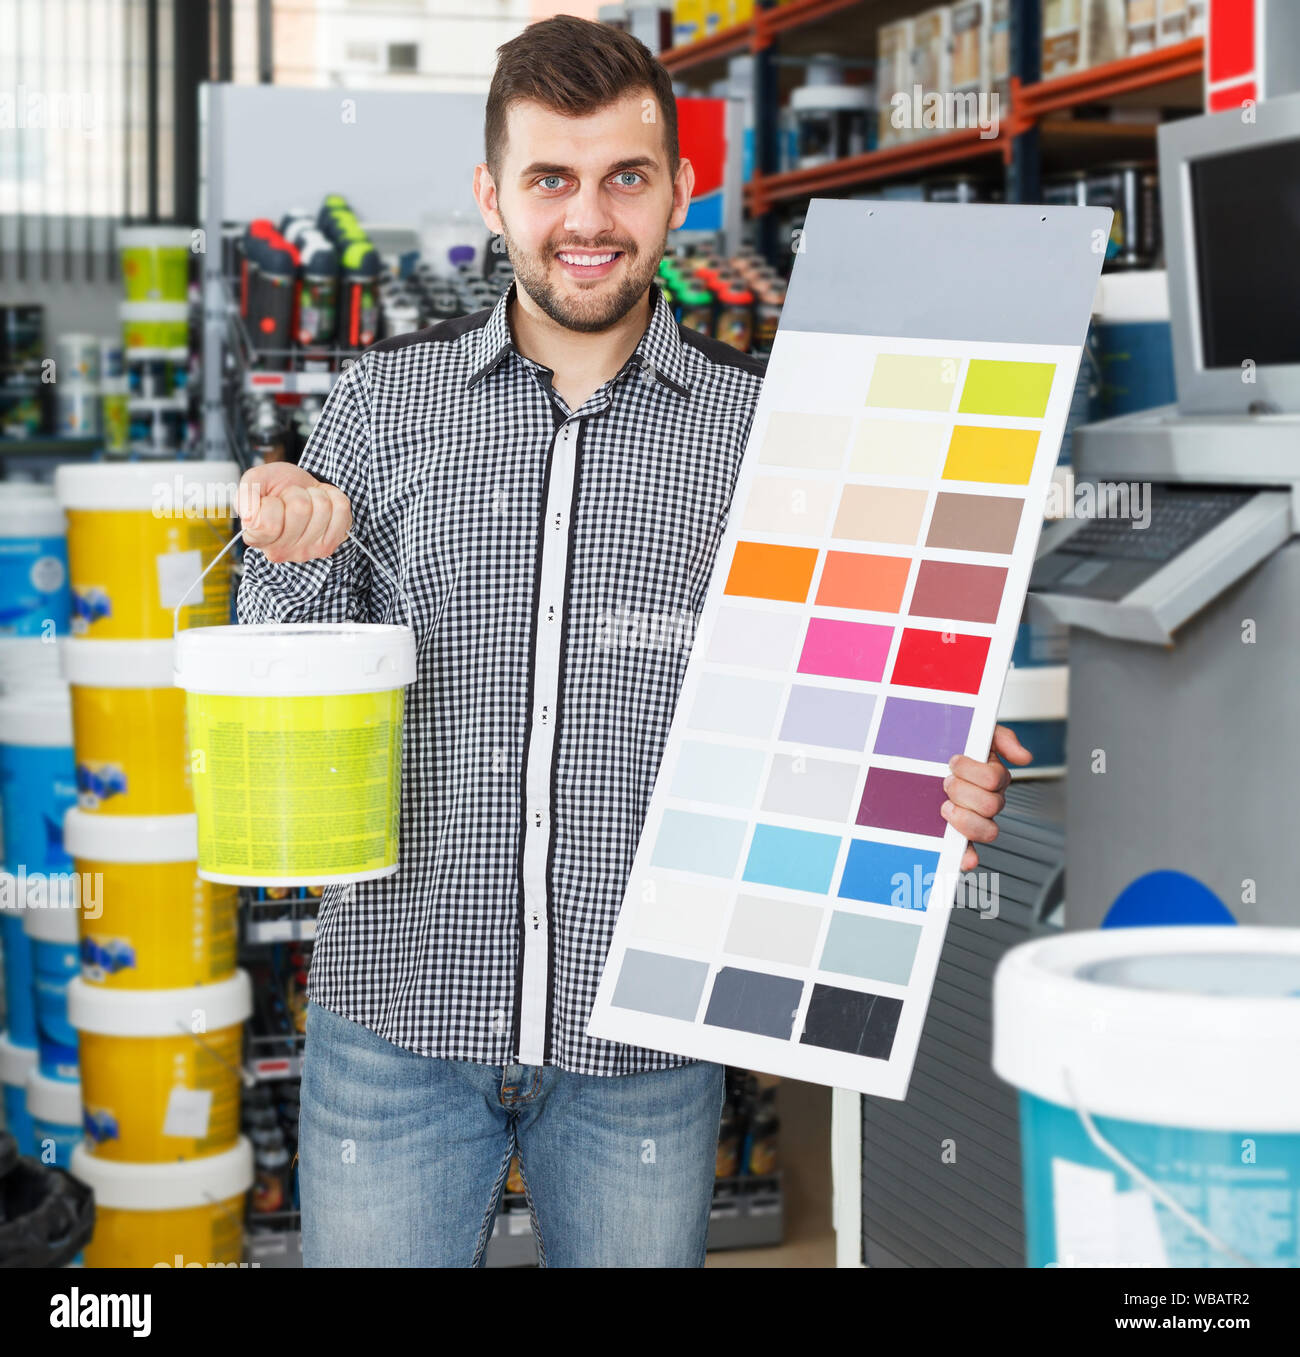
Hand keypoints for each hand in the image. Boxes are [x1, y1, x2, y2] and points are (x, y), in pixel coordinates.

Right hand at [238, 463, 351, 563]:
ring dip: (315, 495)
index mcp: (256, 538)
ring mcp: (307, 551)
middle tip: (292, 499)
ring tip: (307, 501)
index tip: (271, 502)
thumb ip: (246, 493)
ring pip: (322, 507)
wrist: (302, 488)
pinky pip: (341, 509)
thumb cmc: (276, 487)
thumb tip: (249, 518)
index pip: (267, 524)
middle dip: (296, 494)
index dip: (271, 503)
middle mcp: (280, 551)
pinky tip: (323, 505)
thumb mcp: (255, 481)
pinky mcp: (330, 544)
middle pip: (300, 509)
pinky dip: (334, 496)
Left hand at [942, 725, 1033, 871]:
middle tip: (946, 782)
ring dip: (965, 819)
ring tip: (945, 806)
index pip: (995, 779)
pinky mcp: (959, 835)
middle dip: (964, 791)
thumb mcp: (979, 733)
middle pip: (991, 805)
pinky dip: (969, 857)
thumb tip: (1024, 757)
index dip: (974, 771)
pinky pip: (970, 852)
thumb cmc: (953, 749)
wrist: (924, 754)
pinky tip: (966, 859)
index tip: (954, 762)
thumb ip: (1002, 738)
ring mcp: (975, 819)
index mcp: (993, 778)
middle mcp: (988, 800)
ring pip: (987, 830)